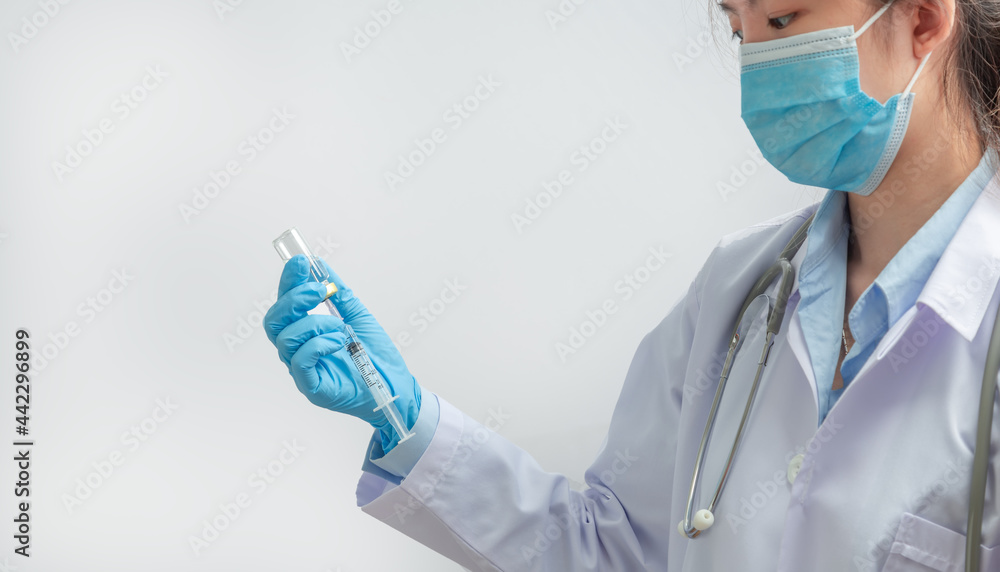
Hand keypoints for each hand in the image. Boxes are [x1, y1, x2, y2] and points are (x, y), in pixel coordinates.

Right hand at [263, 254, 421, 451]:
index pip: (285, 303)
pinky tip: (339, 341)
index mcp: (305, 331)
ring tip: (341, 327)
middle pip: (273, 320)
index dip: (289, 281)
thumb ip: (338, 294)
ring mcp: (302, 369)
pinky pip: (300, 361)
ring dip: (315, 323)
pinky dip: (318, 344)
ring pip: (286, 337)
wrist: (396, 386)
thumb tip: (320, 266)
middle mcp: (298, 349)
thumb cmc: (376, 355)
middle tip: (319, 290)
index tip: (301, 262)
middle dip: (294, 298)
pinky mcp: (311, 387)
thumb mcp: (357, 315)